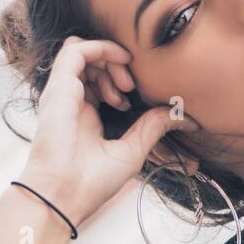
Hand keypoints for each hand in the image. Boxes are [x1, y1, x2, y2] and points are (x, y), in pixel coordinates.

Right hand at [20, 35, 194, 227]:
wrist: (66, 194)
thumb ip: (154, 127)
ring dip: (110, 58)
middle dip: (117, 66)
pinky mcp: (58, 86)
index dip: (120, 78)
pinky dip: (101, 48)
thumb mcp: (134, 149)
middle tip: (132, 88)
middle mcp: (71, 100)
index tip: (135, 96)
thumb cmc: (92, 181)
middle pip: (92, 62)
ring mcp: (63, 92)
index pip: (98, 80)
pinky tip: (120, 61)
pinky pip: (75, 49)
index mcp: (84, 114)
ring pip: (83, 51)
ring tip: (126, 85)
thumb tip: (184, 117)